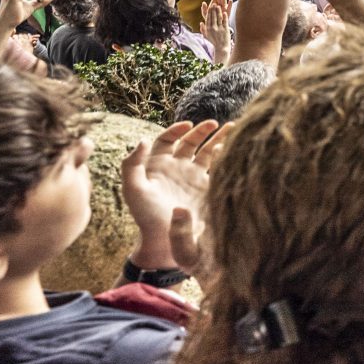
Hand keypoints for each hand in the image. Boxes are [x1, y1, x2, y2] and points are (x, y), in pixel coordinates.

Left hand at [120, 120, 225, 274]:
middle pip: (189, 142)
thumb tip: (143, 139)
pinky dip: (223, 156)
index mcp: (158, 166)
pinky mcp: (207, 187)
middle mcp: (176, 168)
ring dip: (218, 139)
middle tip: (213, 123)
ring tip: (232, 128)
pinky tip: (229, 151)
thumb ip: (132, 164)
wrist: (167, 240)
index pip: (166, 140)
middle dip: (201, 130)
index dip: (176, 130)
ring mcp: (193, 177)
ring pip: (206, 151)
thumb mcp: (133, 190)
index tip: (188, 125)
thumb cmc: (146, 216)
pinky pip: (217, 167)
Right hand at [203, 0, 231, 60]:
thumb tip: (201, 22)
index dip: (209, 11)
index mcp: (208, 29)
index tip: (210, 5)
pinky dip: (224, 17)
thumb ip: (203, 29)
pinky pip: (224, 22)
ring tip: (219, 5)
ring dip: (218, 11)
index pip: (208, 18)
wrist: (221, 48)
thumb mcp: (206, 36)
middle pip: (213, 17)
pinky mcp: (225, 30)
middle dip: (213, 9)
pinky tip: (224, 12)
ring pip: (218, 18)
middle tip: (214, 2)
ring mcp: (219, 29)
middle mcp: (213, 28)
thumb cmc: (214, 41)